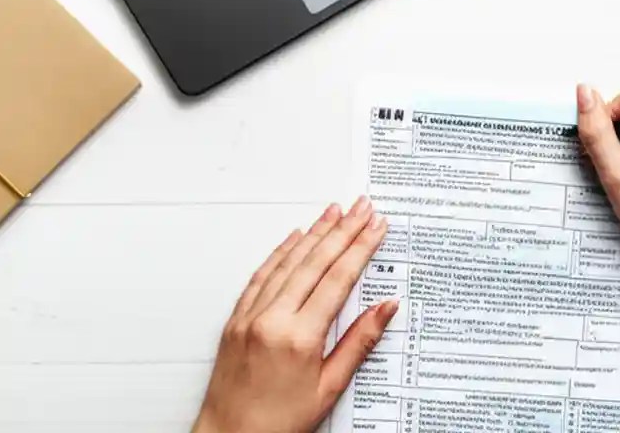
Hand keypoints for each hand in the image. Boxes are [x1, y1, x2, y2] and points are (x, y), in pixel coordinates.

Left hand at [193, 197, 394, 432]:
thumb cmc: (278, 424)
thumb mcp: (329, 387)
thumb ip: (359, 342)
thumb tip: (385, 308)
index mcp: (300, 337)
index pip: (338, 278)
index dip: (360, 248)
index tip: (376, 227)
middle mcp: (272, 320)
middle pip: (315, 262)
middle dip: (343, 230)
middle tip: (362, 207)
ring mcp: (249, 317)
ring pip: (287, 263)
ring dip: (314, 233)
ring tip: (334, 212)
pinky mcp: (235, 321)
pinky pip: (260, 276)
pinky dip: (279, 253)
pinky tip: (293, 238)